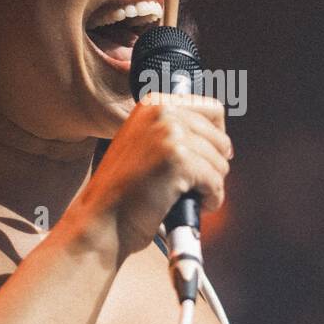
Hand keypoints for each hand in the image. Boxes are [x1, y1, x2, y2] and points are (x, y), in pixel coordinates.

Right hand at [72, 91, 231, 259]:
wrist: (102, 220)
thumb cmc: (124, 192)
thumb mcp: (144, 144)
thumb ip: (174, 132)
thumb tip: (220, 140)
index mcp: (154, 104)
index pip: (213, 110)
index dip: (217, 138)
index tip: (212, 156)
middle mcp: (163, 112)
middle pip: (220, 138)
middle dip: (215, 166)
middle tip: (196, 185)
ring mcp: (171, 134)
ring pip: (220, 162)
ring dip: (212, 186)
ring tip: (189, 197)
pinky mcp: (180, 160)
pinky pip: (216, 181)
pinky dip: (211, 199)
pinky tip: (195, 206)